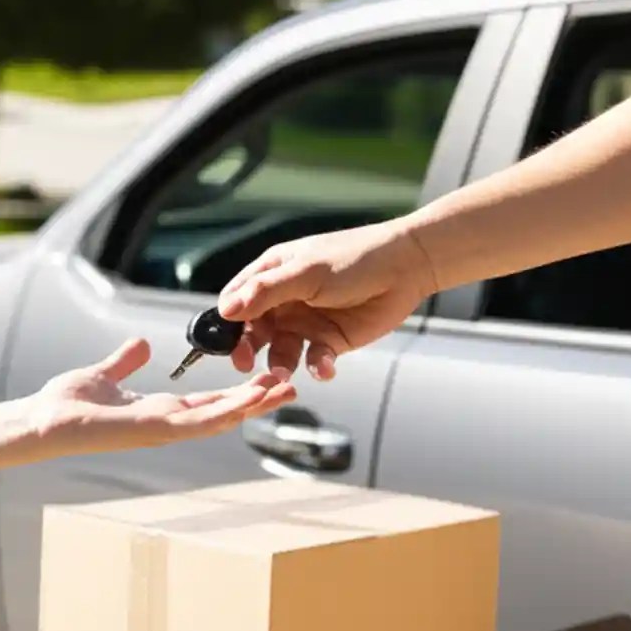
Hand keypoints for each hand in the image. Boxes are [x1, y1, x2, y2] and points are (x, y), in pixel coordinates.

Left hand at [28, 338, 295, 455]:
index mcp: (160, 409)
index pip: (211, 402)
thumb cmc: (67, 403)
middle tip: (292, 385)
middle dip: (258, 401)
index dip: (240, 393)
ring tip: (282, 391)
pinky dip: (224, 414)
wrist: (42, 420)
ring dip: (251, 407)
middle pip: (225, 412)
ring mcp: (162, 429)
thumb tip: (141, 345)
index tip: (268, 379)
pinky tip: (247, 404)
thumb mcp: (105, 373)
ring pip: (220, 419)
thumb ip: (125, 361)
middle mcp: (167, 422)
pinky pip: (197, 423)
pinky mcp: (152, 430)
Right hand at [216, 221, 436, 381]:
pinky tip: (325, 368)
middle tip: (247, 365)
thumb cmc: (355, 258)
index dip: (227, 323)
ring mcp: (307, 321)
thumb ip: (266, 291)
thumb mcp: (305, 272)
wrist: (406, 269)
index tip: (224, 343)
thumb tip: (226, 310)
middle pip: (254, 331)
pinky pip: (314, 360)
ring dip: (281, 362)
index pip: (237, 301)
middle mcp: (285, 300)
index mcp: (273, 274)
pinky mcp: (330, 341)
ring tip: (287, 371)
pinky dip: (316, 366)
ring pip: (281, 350)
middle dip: (248, 349)